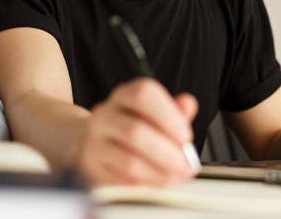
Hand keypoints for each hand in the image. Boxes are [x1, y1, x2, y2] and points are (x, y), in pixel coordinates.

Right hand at [77, 77, 197, 185]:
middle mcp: (105, 115)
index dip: (169, 116)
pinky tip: (159, 183)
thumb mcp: (156, 113)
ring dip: (160, 173)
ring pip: (130, 161)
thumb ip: (175, 110)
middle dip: (168, 153)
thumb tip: (188, 104)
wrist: (95, 142)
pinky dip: (146, 185)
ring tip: (177, 176)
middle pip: (135, 132)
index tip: (186, 136)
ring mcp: (95, 142)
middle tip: (187, 164)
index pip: (144, 95)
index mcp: (124, 95)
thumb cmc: (133, 125)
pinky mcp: (93, 168)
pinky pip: (122, 182)